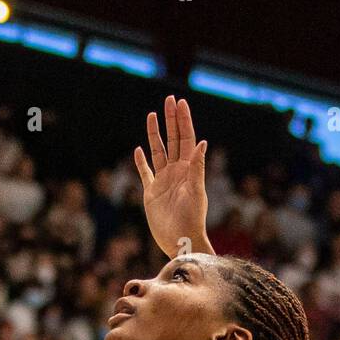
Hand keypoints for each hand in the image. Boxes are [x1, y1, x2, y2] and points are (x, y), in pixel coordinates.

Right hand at [134, 96, 210, 258]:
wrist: (180, 240)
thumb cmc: (192, 219)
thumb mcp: (196, 192)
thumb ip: (197, 167)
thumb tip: (202, 142)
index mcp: (188, 169)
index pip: (186, 139)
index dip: (183, 120)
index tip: (180, 102)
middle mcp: (176, 172)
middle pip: (173, 139)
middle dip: (171, 120)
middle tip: (169, 99)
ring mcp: (163, 181)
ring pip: (158, 151)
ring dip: (155, 134)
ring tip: (152, 115)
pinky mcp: (151, 193)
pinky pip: (145, 172)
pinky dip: (141, 161)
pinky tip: (138, 150)